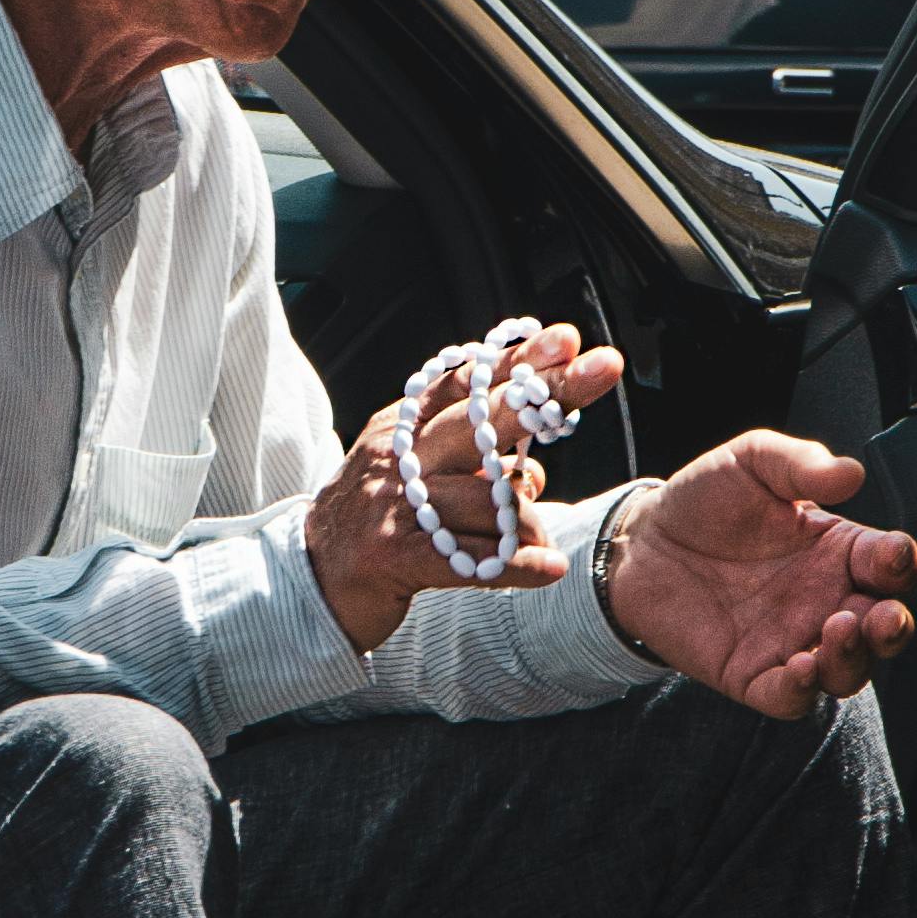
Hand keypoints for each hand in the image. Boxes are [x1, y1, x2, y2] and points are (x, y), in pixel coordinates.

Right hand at [305, 323, 625, 653]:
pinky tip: (548, 570)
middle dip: (549, 392)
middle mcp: (399, 455)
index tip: (567, 338)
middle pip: (485, 417)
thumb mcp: (409, 464)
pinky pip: (477, 557)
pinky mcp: (396, 556)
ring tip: (534, 544)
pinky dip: (520, 566)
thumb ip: (464, 442)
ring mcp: (395, 504)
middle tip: (605, 366)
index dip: (519, 358)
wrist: (311, 579)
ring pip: (491, 499)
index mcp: (403, 426)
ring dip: (528, 525)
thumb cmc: (379, 519)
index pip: (467, 382)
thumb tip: (536, 429)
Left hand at [603, 433, 916, 719]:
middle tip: (883, 614)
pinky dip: (803, 689)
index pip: (889, 564)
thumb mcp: (752, 462)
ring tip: (841, 629)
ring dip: (855, 658)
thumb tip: (849, 472)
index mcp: (838, 551)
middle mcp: (825, 601)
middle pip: (882, 627)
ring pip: (847, 670)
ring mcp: (792, 641)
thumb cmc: (705, 501)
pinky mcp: (753, 675)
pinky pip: (791, 697)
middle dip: (893, 626)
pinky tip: (801, 666)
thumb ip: (801, 463)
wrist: (643, 542)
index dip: (900, 562)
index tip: (892, 553)